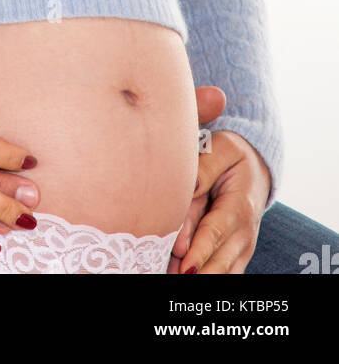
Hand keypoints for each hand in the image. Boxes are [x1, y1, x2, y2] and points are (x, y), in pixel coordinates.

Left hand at [167, 86, 270, 274]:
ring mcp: (243, 247)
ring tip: (170, 276)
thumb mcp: (221, 149)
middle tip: (170, 274)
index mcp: (239, 205)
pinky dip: (205, 275)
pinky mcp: (237, 255)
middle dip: (196, 271)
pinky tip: (180, 275)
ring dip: (199, 276)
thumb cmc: (232, 156)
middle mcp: (244, 232)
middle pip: (218, 259)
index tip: (184, 267)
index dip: (200, 252)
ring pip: (222, 271)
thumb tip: (190, 188)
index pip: (216, 233)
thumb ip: (204, 169)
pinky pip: (224, 273)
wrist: (256, 167)